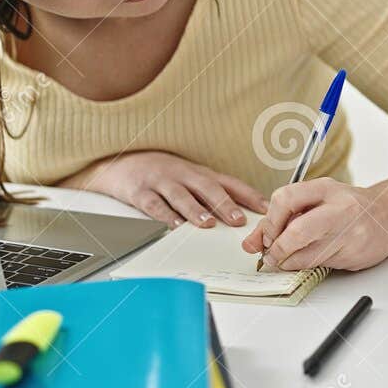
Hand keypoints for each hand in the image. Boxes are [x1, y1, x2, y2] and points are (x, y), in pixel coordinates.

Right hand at [67, 150, 266, 228]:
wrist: (121, 161)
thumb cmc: (161, 173)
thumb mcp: (190, 178)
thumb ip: (213, 193)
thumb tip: (244, 215)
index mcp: (199, 173)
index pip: (229, 182)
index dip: (249, 195)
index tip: (266, 209)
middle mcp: (183, 175)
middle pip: (207, 187)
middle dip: (225, 204)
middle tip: (238, 220)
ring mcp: (161, 181)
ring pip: (181, 196)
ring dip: (196, 210)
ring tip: (208, 224)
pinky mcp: (140, 191)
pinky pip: (153, 204)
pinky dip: (164, 215)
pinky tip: (174, 225)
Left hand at [239, 179, 387, 271]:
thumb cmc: (348, 208)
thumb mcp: (317, 201)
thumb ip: (284, 217)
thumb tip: (252, 242)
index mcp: (325, 188)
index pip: (285, 199)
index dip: (270, 222)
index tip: (266, 235)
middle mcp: (339, 207)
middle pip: (297, 231)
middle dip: (278, 249)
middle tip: (271, 255)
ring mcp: (349, 231)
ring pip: (307, 255)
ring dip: (290, 262)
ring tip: (289, 258)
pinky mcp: (354, 253)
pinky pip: (320, 265)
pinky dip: (308, 266)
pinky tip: (313, 257)